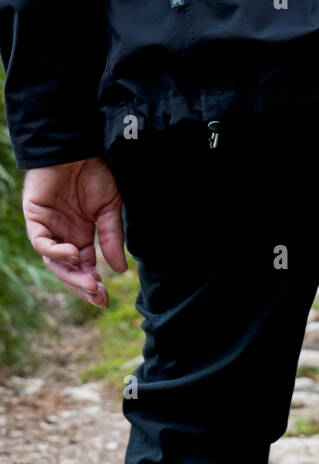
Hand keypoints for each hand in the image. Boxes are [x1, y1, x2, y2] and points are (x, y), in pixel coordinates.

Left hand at [22, 158, 126, 306]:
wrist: (76, 145)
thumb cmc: (94, 171)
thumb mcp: (111, 208)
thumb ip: (112, 237)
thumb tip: (120, 270)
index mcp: (82, 237)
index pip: (85, 269)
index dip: (93, 285)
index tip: (106, 300)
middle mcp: (64, 236)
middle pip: (69, 271)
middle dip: (82, 286)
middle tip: (98, 297)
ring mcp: (49, 227)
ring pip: (54, 262)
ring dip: (70, 274)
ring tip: (90, 282)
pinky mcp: (35, 217)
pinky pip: (41, 242)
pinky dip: (55, 252)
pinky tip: (73, 254)